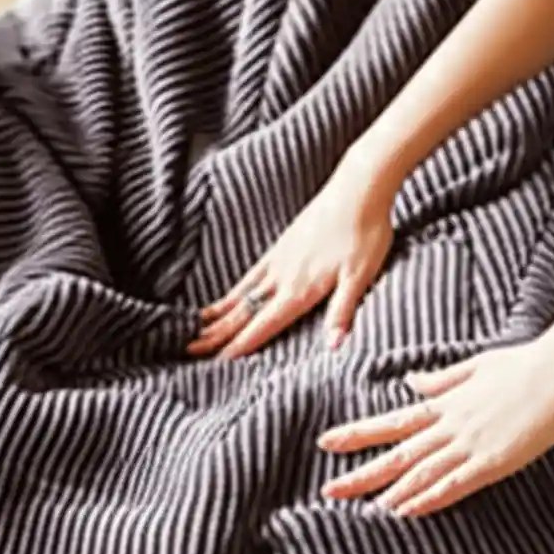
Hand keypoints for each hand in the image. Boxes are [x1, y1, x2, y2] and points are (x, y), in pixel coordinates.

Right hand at [187, 157, 397, 358]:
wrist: (358, 189)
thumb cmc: (364, 234)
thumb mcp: (361, 276)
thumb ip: (342, 311)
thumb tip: (333, 346)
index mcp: (300, 290)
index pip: (263, 326)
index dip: (240, 346)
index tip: (217, 363)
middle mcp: (282, 278)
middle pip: (243, 313)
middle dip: (217, 334)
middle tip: (190, 350)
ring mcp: (278, 261)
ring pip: (241, 296)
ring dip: (218, 315)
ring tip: (197, 329)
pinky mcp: (280, 247)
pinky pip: (250, 276)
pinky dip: (234, 292)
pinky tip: (227, 298)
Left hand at [317, 335, 553, 516]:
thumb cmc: (525, 363)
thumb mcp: (475, 366)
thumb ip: (441, 380)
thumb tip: (409, 381)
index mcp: (445, 403)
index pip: (391, 422)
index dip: (357, 434)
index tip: (326, 442)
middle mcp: (450, 424)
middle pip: (397, 453)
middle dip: (362, 473)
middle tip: (328, 489)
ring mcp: (471, 442)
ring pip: (420, 471)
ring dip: (390, 492)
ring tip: (361, 508)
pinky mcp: (495, 459)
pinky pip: (455, 483)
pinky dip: (428, 498)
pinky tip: (407, 511)